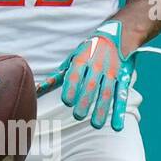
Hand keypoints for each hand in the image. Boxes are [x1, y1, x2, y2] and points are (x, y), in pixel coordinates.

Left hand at [36, 20, 160, 130]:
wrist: (119, 35)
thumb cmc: (89, 50)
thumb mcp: (73, 59)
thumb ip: (58, 77)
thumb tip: (37, 90)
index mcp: (82, 59)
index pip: (76, 74)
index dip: (72, 87)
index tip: (67, 102)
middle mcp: (97, 65)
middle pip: (91, 85)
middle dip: (85, 101)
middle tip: (78, 116)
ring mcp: (112, 72)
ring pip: (107, 92)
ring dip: (101, 109)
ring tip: (95, 124)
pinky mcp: (123, 78)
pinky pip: (121, 96)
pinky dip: (119, 112)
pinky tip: (116, 126)